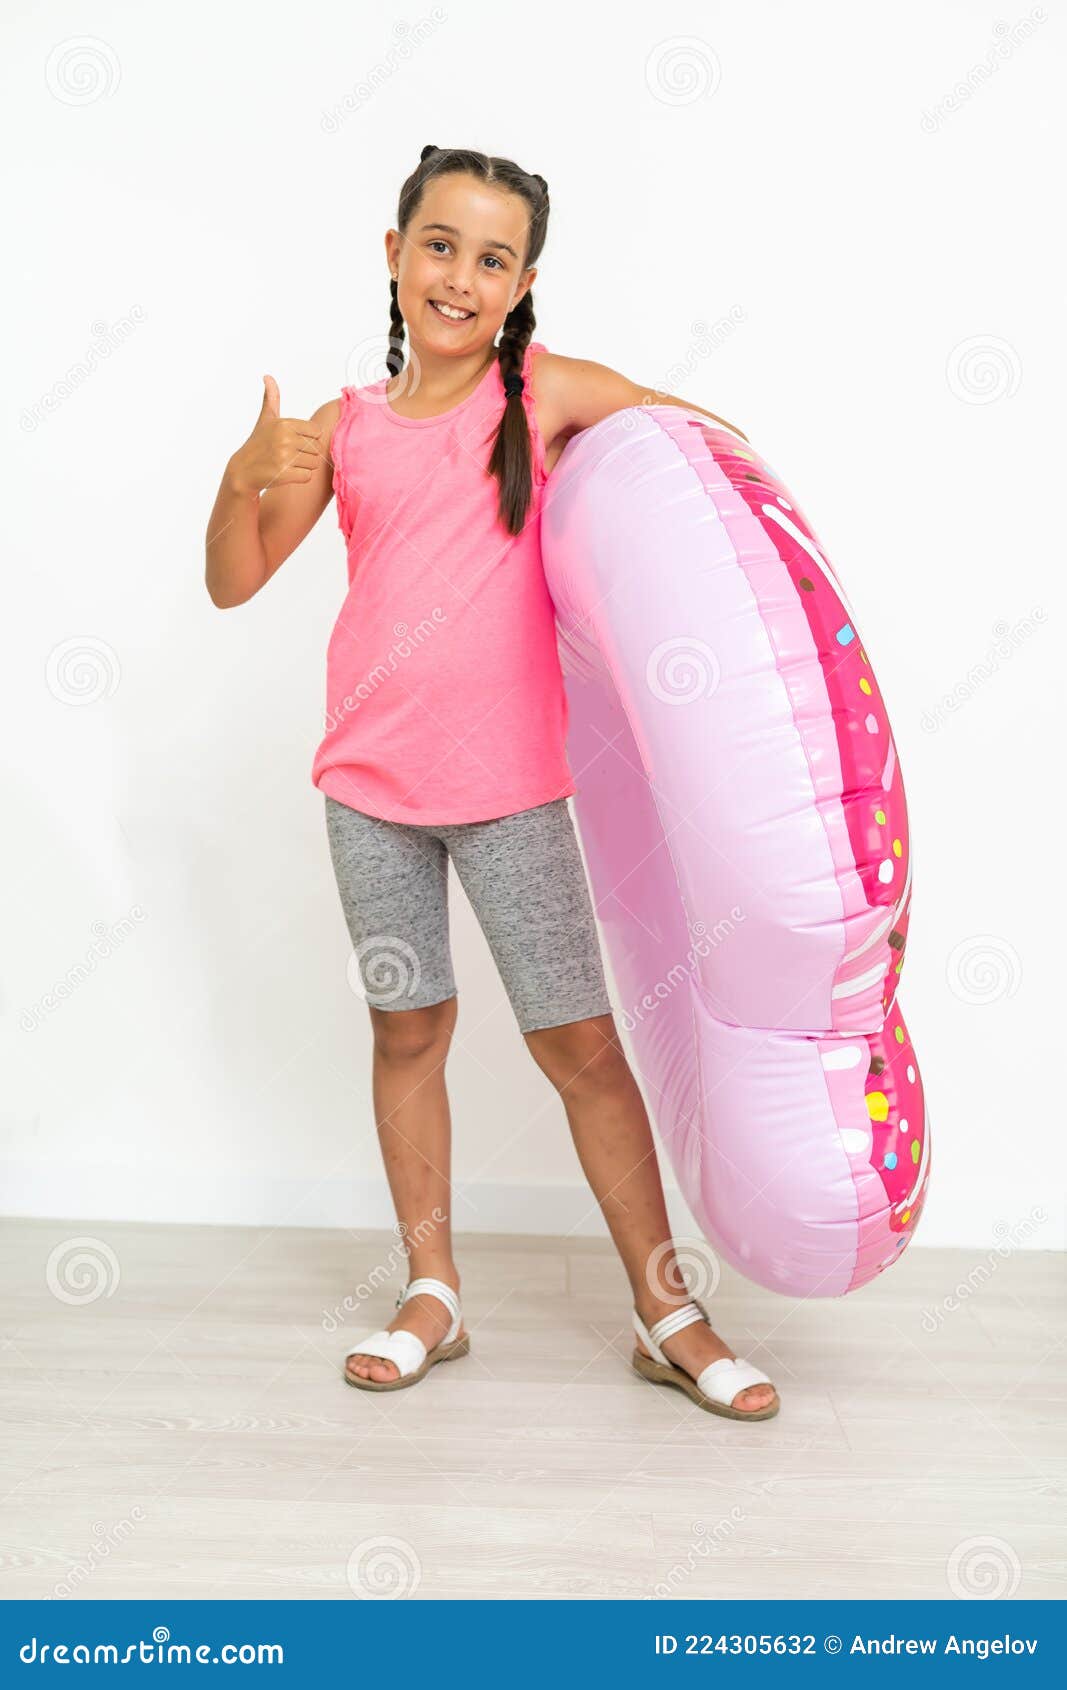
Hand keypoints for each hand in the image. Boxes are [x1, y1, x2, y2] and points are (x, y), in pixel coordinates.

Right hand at [229, 375, 323, 493]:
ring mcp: (284, 457)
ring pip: (314, 463)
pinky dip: (300, 477)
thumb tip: (267, 376)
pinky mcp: (284, 474)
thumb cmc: (258, 443)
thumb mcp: (265, 419)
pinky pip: (307, 476)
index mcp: (284, 424)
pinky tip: (287, 473)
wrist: (243, 470)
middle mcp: (285, 439)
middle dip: (307, 454)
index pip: (317, 432)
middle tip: (290, 455)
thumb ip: (271, 398)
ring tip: (288, 464)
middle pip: (317, 449)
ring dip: (304, 466)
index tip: (295, 441)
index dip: (309, 438)